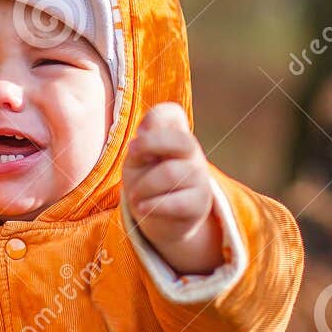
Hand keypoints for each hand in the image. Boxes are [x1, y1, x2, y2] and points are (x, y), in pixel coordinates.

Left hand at [122, 103, 222, 275]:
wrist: (161, 217)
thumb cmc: (146, 181)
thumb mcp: (137, 160)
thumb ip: (141, 145)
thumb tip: (145, 134)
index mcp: (175, 134)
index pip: (171, 114)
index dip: (152, 120)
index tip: (137, 137)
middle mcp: (192, 152)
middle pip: (180, 140)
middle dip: (150, 144)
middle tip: (132, 155)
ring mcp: (199, 177)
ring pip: (171, 174)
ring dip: (144, 186)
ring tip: (135, 196)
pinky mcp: (200, 203)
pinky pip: (177, 202)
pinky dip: (154, 205)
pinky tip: (142, 207)